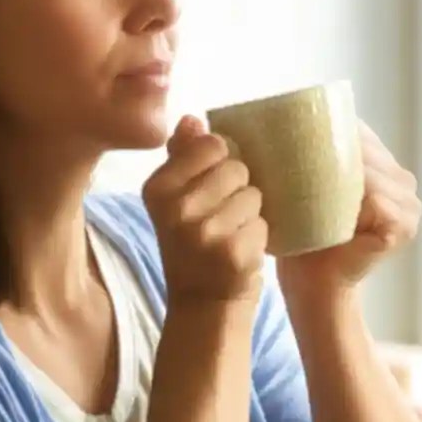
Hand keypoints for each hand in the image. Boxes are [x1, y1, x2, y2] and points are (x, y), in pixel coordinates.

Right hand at [142, 115, 268, 305]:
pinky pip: (264, 222)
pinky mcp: (234, 253)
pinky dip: (258, 237)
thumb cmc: (194, 244)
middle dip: (238, 189)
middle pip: (237, 168)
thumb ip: (183, 156)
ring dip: (250, 214)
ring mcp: (205, 232)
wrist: (203, 303)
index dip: (221, 162)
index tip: (210, 188)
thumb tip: (191, 119)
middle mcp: (176, 209)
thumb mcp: (176, 200)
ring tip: (231, 234)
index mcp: (157, 188)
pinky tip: (240, 252)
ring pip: (254, 195)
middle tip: (221, 217)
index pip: (212, 145)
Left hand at [279, 121, 421, 298]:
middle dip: (330, 153)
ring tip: (309, 191)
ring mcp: (409, 205)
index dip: (329, 132)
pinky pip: (374, 199)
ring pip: (368, 172)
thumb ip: (315, 156)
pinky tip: (332, 215)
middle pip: (364, 150)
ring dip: (337, 180)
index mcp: (385, 166)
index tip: (295, 132)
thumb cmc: (305, 233)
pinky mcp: (403, 226)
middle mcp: (403, 182)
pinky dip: (351, 204)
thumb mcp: (310, 186)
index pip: (359, 133)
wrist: (311, 281)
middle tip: (294, 162)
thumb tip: (281, 113)